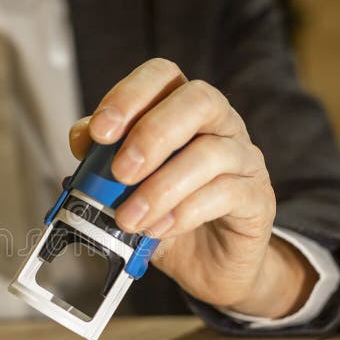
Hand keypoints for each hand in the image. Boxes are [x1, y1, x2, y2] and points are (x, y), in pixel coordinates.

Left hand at [69, 58, 316, 317]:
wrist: (207, 264)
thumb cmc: (167, 214)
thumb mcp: (124, 188)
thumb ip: (101, 160)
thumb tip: (81, 139)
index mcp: (181, 110)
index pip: (162, 75)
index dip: (130, 95)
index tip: (100, 131)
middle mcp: (219, 124)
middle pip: (198, 100)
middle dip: (152, 134)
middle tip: (120, 172)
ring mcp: (244, 158)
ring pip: (211, 153)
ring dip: (161, 187)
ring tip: (130, 218)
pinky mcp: (258, 198)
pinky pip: (227, 193)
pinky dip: (185, 212)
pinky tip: (159, 229)